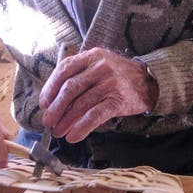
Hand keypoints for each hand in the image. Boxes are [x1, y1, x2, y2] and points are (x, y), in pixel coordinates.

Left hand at [39, 48, 158, 142]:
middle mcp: (100, 67)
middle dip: (56, 108)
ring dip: (66, 121)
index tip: (43, 103)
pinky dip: (81, 128)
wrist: (148, 81)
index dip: (50, 88)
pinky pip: (95, 116)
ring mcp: (110, 83)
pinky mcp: (118, 100)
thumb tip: (53, 101)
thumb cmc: (117, 76)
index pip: (64, 70)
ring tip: (58, 132)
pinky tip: (73, 136)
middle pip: (70, 89)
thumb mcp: (98, 65)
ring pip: (81, 104)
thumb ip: (79, 76)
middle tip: (48, 122)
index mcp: (91, 56)